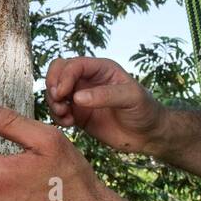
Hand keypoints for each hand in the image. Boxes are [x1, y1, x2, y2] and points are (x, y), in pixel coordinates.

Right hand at [45, 57, 166, 154]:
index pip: (73, 65)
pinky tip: (69, 124)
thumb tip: (77, 98)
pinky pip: (58, 111)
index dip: (63, 76)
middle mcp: (87, 80)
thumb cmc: (145, 110)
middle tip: (59, 102)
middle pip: (58, 72)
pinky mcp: (78, 114)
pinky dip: (57, 116)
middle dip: (52, 86)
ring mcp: (81, 97)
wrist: (148, 135)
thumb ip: (106, 95)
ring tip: (65, 116)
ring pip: (54, 92)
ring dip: (53, 103)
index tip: (62, 94)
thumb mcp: (131, 98)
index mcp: (100, 69)